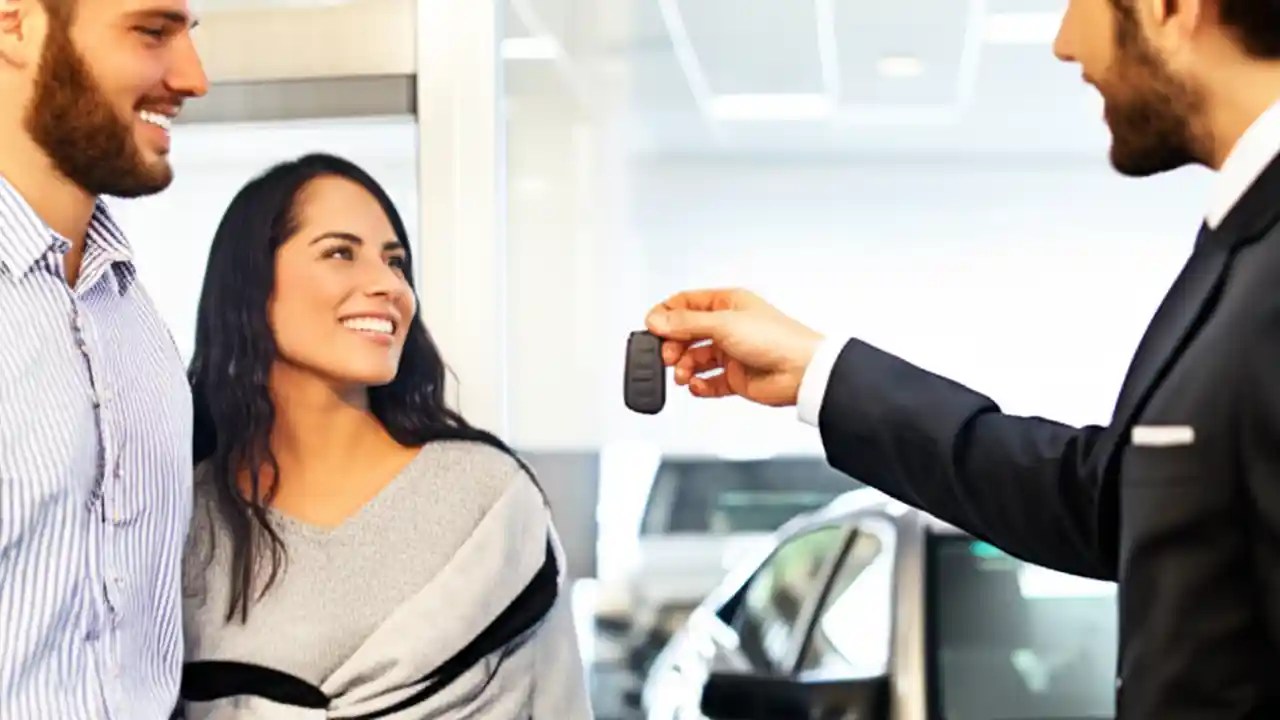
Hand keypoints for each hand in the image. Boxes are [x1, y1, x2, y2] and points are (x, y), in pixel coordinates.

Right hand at [645, 288, 822, 406]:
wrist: (801, 371)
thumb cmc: (776, 338)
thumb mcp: (723, 324)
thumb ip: (686, 323)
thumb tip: (657, 319)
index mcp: (727, 303)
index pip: (685, 303)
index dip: (666, 314)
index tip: (651, 327)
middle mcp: (728, 326)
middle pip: (686, 333)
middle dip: (673, 345)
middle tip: (667, 356)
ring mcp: (731, 352)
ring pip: (694, 359)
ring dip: (683, 367)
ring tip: (682, 374)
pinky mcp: (735, 377)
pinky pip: (708, 382)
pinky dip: (699, 385)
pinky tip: (697, 385)